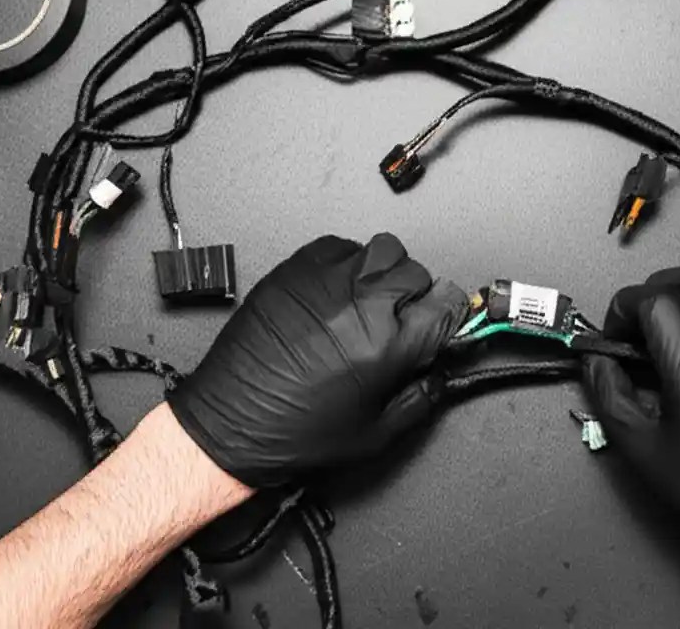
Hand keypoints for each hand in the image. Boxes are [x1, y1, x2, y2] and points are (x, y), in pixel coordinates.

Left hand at [168, 233, 467, 487]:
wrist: (231, 422)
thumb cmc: (291, 432)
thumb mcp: (375, 435)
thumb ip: (420, 399)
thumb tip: (438, 374)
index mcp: (387, 344)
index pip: (447, 303)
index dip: (448, 316)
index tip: (440, 325)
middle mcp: (360, 303)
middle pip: (417, 271)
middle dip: (417, 296)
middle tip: (400, 321)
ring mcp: (326, 280)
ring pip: (382, 249)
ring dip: (385, 273)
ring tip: (370, 301)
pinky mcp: (294, 270)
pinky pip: (340, 245)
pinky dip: (347, 263)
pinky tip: (338, 292)